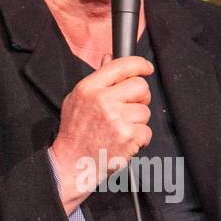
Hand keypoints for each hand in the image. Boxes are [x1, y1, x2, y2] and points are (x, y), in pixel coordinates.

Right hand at [49, 53, 153, 212]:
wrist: (73, 163)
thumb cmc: (75, 132)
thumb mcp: (77, 99)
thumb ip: (97, 78)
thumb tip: (110, 58)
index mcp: (90, 88)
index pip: (122, 66)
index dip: (139, 64)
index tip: (146, 68)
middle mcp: (103, 101)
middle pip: (140, 87)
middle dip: (141, 97)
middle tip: (130, 107)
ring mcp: (117, 119)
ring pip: (145, 111)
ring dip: (137, 121)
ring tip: (120, 129)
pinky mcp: (128, 136)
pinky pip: (147, 131)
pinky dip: (140, 138)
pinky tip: (124, 141)